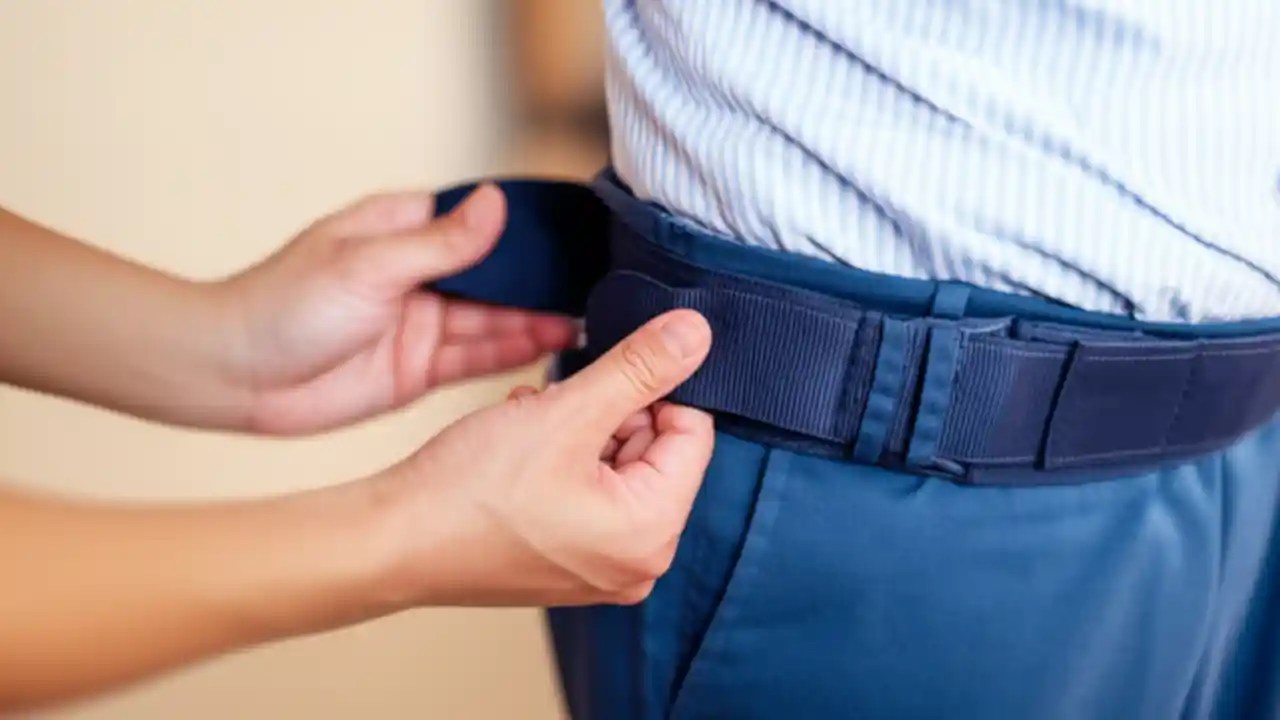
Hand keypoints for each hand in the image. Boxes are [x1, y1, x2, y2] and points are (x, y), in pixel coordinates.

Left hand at [217, 185, 576, 434]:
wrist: (236, 378)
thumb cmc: (284, 305)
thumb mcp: (369, 265)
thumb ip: (441, 243)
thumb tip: (496, 202)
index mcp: (404, 230)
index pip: (481, 223)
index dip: (529, 232)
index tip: (578, 235)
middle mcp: (420, 276)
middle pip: (498, 277)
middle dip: (545, 283)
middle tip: (602, 287)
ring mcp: (423, 324)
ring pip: (495, 320)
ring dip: (539, 321)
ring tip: (592, 321)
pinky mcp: (420, 370)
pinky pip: (478, 360)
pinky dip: (516, 355)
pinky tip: (555, 349)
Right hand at [371, 309, 714, 606]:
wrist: (391, 543)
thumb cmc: (470, 489)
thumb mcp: (567, 412)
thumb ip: (639, 368)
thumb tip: (696, 333)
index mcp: (651, 534)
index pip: (693, 434)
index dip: (652, 389)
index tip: (605, 372)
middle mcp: (638, 564)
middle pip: (657, 452)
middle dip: (609, 413)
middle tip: (555, 405)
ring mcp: (603, 570)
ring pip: (619, 467)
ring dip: (581, 430)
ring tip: (529, 423)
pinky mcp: (571, 566)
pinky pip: (592, 496)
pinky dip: (564, 460)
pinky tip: (521, 445)